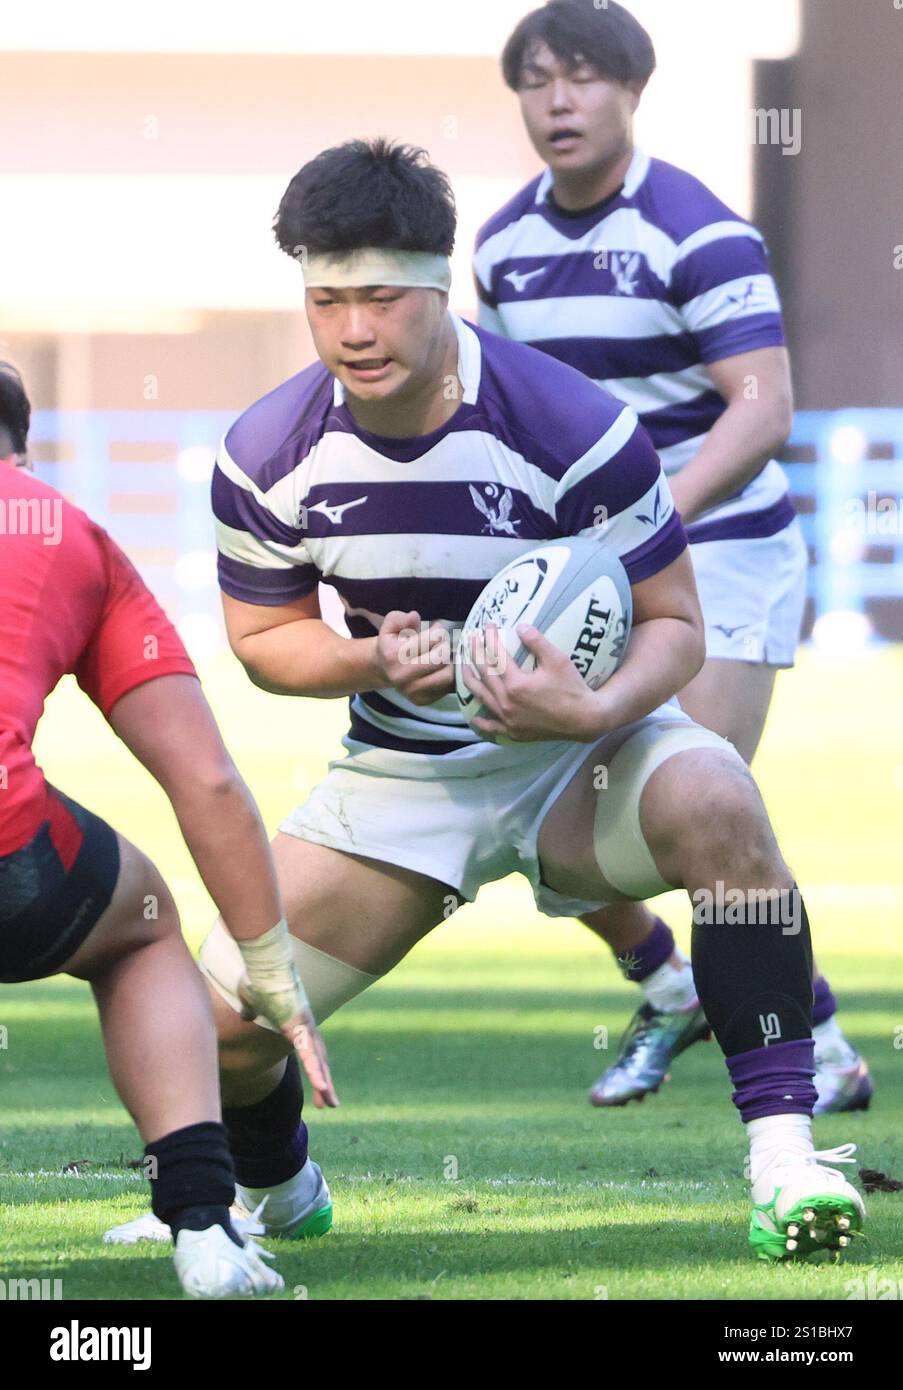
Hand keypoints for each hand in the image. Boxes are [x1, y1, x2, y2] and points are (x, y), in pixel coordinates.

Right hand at [239, 982, 338, 1108]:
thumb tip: (246, 1016)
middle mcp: (305, 1025)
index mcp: (296, 1022)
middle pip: (318, 1059)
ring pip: (317, 1060)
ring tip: (331, 1105)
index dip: (315, 1068)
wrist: (265, 962)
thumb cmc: (259, 976)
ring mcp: (304, 1025)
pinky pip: (308, 1053)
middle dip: (323, 1082)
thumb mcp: (251, 998)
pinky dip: (316, 1070)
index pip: (309, 1050)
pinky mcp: (298, 1026)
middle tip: (330, 1105)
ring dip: (323, 1083)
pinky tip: (323, 1086)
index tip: (320, 1085)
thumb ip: (251, 1009)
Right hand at [375, 610, 454, 705]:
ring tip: (441, 656)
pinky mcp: (421, 700)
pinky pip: (446, 687)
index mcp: (394, 655)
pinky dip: (446, 676)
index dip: (438, 631)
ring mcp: (412, 691)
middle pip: (441, 657)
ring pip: (447, 675)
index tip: (436, 629)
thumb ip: (400, 618)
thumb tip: (414, 616)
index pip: (432, 639)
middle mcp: (402, 676)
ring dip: (448, 662)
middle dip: (444, 646)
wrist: (383, 669)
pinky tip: (439, 669)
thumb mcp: (390, 625)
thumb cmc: (391, 643)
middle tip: (440, 643)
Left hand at [462, 624, 607, 742]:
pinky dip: (481, 721)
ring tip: (465, 668)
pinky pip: (492, 727)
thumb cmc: (572, 688)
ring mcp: (508, 719)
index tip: (488, 625)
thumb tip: (520, 626)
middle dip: (476, 654)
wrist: (585, 720)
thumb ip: (537, 642)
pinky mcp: (514, 732)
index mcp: (516, 684)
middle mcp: (507, 702)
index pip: (497, 656)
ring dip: (471, 681)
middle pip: (485, 675)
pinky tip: (474, 716)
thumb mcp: (557, 660)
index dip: (491, 638)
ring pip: (483, 698)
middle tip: (471, 640)